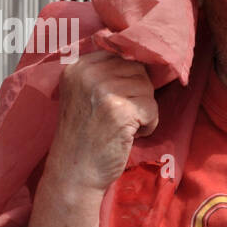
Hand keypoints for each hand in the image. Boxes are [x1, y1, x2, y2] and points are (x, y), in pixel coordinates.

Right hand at [45, 51, 158, 193]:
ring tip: (124, 126)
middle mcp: (87, 74)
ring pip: (147, 89)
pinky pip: (152, 109)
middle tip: (122, 116)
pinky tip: (129, 135)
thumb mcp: (83, 95)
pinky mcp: (119, 110)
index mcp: (77, 67)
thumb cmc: (84, 135)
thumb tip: (142, 56)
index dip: (129, 78)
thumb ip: (104, 74)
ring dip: (144, 111)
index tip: (118, 101)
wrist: (74, 171)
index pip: (120, 55)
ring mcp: (103, 91)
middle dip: (138, 95)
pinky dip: (148, 125)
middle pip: (137, 70)